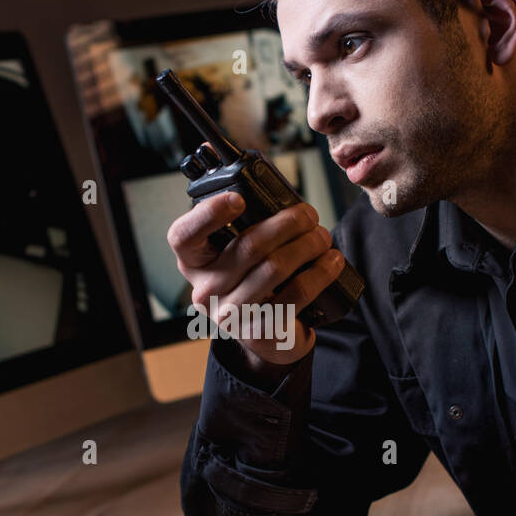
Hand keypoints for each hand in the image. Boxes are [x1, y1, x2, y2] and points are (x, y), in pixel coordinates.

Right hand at [166, 189, 345, 367]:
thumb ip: (239, 223)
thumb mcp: (234, 254)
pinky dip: (320, 273)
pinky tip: (332, 262)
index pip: (183, 235)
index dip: (209, 214)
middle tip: (309, 215)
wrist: (265, 337)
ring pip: (275, 268)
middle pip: (248, 246)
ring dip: (308, 246)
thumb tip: (254, 177)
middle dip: (287, 223)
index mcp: (194, 263)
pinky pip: (296, 294)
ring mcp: (231, 314)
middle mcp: (206, 290)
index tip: (239, 199)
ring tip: (323, 237)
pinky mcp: (260, 331)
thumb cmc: (251, 282)